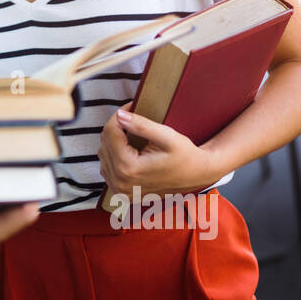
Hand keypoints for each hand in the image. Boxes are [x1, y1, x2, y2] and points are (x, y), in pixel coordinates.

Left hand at [98, 100, 221, 200]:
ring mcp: (120, 190)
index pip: (110, 133)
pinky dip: (114, 156)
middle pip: (104, 143)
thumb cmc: (186, 156)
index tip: (130, 106)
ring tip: (132, 135)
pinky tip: (129, 151)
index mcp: (129, 168)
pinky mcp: (121, 193)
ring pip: (103, 155)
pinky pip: (107, 168)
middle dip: (116, 128)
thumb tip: (119, 115)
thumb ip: (141, 125)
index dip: (119, 115)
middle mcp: (120, 182)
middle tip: (133, 118)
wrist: (197, 176)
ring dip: (114, 142)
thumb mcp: (167, 136)